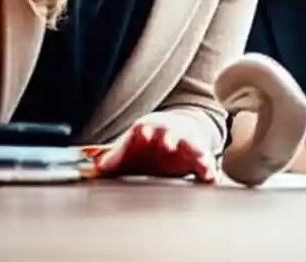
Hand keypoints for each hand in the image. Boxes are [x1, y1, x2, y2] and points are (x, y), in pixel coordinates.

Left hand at [94, 120, 215, 182]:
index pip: (143, 127)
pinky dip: (209, 169)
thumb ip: (113, 158)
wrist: (174, 133)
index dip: (143, 131)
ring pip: (192, 146)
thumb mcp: (127, 148)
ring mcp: (185, 143)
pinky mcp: (198, 156)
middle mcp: (168, 133)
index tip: (142, 133)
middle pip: (170, 133)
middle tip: (168, 144)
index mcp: (147, 129)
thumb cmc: (145, 144)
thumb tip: (95, 165)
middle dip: (169, 138)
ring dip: (196, 153)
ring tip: (200, 162)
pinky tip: (210, 177)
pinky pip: (206, 161)